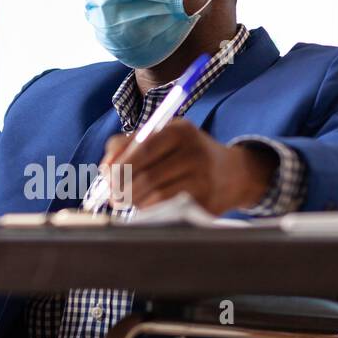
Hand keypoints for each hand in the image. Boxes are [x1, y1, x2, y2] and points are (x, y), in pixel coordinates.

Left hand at [99, 119, 275, 214]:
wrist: (232, 174)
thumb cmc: (186, 155)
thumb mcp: (163, 138)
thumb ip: (129, 145)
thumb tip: (105, 167)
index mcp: (179, 130)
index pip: (142, 147)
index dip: (119, 164)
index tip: (105, 176)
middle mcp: (193, 151)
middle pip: (147, 173)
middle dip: (122, 187)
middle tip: (112, 195)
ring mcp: (202, 176)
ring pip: (155, 192)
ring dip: (133, 200)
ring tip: (125, 201)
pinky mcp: (205, 199)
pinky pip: (167, 205)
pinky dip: (149, 208)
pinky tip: (144, 206)